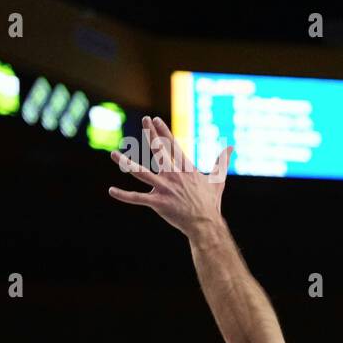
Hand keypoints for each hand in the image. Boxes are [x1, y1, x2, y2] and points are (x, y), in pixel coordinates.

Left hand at [108, 117, 232, 237]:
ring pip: (141, 173)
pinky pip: (137, 198)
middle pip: (159, 151)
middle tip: (144, 120)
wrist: (205, 223)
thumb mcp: (218, 179)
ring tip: (113, 154)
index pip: (173, 146)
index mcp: (186, 169)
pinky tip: (111, 190)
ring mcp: (164, 188)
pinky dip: (123, 195)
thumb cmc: (211, 202)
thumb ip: (222, 161)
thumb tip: (231, 147)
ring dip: (125, 163)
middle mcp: (173, 175)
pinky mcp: (157, 202)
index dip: (163, 131)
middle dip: (150, 134)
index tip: (155, 119)